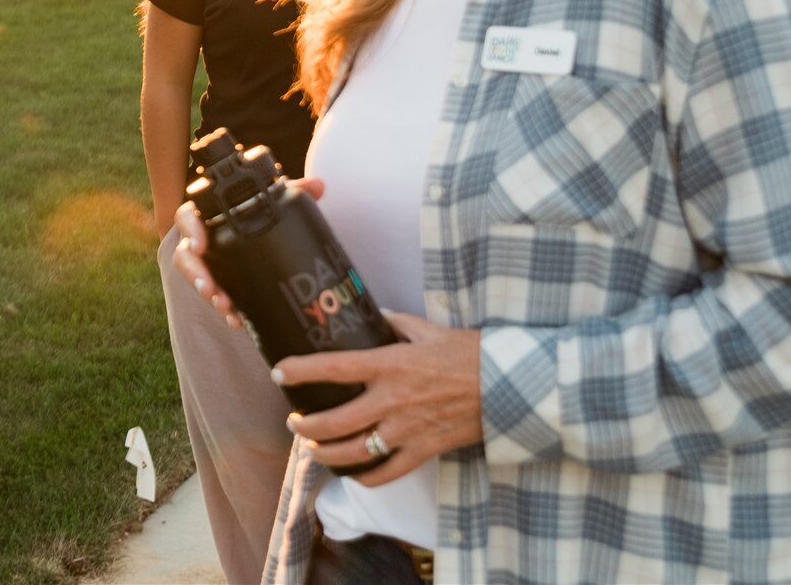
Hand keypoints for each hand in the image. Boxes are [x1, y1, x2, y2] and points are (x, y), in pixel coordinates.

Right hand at [170, 177, 324, 330]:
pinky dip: (225, 310)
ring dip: (207, 293)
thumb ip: (295, 191)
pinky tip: (237, 321)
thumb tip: (318, 185)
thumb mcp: (276, 203)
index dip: (189, 229)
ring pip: (195, 279)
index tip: (200, 245)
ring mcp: (208, 264)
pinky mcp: (218, 283)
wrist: (266, 238)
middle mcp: (202, 240)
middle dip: (195, 274)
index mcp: (208, 216)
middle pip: (185, 255)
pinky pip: (214, 298)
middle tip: (210, 288)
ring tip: (224, 306)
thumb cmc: (261, 213)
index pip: (187, 216)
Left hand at [276, 312, 481, 486]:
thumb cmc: (471, 353)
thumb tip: (376, 313)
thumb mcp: (430, 329)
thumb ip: (397, 323)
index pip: (333, 368)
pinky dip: (366, 477)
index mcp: (390, 364)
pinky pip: (386, 472)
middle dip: (305, 426)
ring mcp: (407, 430)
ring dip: (326, 454)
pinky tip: (354, 474)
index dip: (300, 371)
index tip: (279, 372)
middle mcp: (392, 400)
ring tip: (313, 450)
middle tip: (293, 421)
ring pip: (353, 452)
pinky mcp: (424, 451)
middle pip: (333, 422)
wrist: (511, 386)